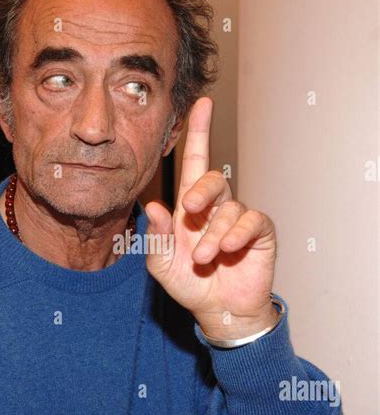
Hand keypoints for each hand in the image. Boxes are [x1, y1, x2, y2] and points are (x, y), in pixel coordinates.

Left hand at [145, 97, 277, 340]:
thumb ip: (156, 238)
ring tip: (203, 258)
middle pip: (214, 178)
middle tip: (188, 210)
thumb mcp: (162, 265)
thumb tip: (154, 206)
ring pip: (229, 208)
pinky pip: (251, 220)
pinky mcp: (260, 232)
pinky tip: (228, 250)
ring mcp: (239, 218)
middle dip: (201, 190)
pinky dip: (237, 234)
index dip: (198, 132)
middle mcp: (215, 207)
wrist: (219, 311)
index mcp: (190, 208)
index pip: (195, 163)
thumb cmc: (190, 284)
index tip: (202, 103)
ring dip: (213, 235)